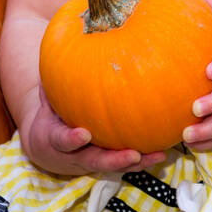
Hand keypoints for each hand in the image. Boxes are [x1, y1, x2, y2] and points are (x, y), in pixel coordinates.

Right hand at [21, 83, 168, 176]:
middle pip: (95, 161)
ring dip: (137, 162)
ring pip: (115, 165)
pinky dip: (144, 159)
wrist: (47, 144)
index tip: (83, 134)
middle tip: (132, 154)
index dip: (72, 139)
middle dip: (114, 160)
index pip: (62, 140)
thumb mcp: (46, 98)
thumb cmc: (50, 112)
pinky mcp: (106, 162)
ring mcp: (92, 161)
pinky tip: (165, 150)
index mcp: (54, 140)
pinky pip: (126, 163)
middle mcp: (74, 156)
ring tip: (159, 155)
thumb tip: (64, 45)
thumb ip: (54, 80)